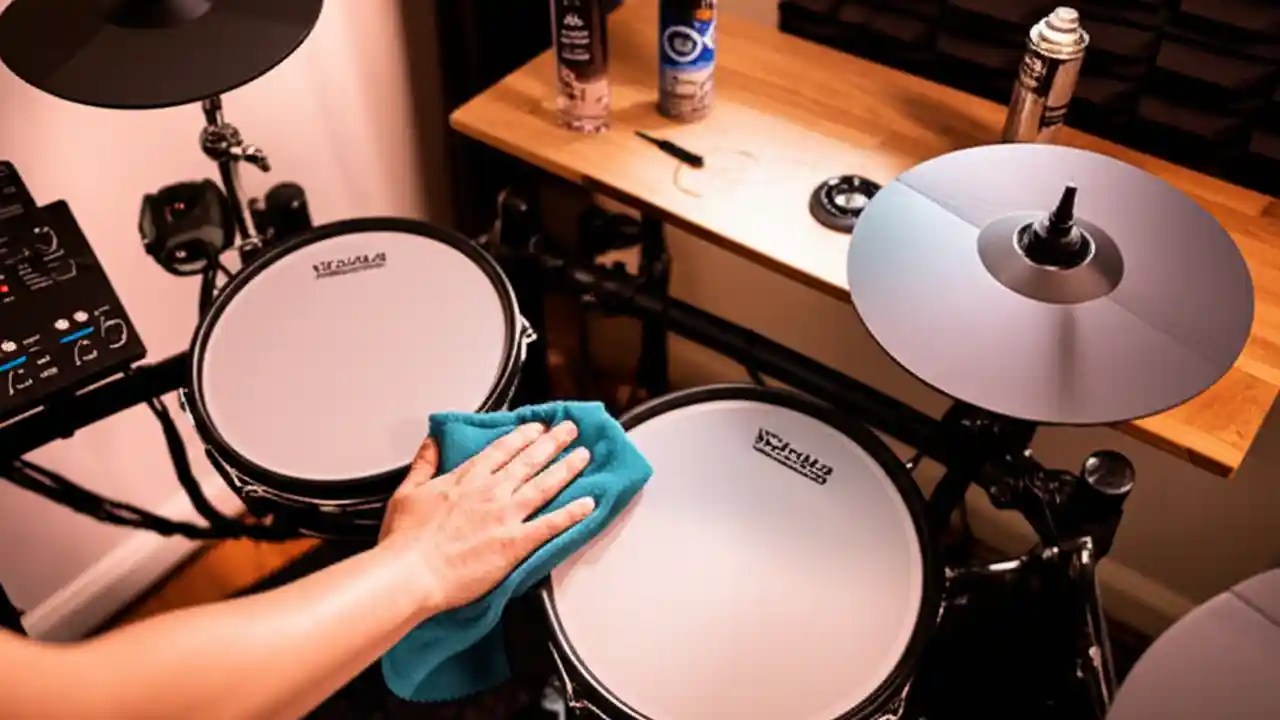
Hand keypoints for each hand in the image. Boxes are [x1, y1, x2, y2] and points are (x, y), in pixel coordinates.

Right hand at [377, 421, 594, 613]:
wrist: (411, 573)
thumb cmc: (405, 540)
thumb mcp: (407, 492)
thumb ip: (423, 463)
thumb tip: (431, 442)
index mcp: (466, 478)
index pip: (501, 450)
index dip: (523, 437)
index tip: (536, 428)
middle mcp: (490, 492)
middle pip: (529, 461)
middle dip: (553, 443)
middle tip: (570, 431)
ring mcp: (505, 516)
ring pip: (544, 485)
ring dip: (567, 468)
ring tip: (584, 457)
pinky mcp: (515, 543)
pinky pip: (551, 524)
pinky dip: (572, 513)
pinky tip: (588, 504)